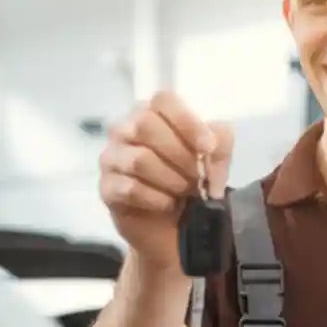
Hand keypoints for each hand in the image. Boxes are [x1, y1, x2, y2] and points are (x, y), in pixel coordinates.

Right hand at [98, 91, 233, 273]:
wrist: (171, 225)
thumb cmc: (190, 180)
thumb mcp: (215, 158)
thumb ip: (220, 143)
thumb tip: (210, 147)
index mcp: (153, 112)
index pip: (164, 100)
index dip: (188, 122)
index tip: (208, 147)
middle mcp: (125, 128)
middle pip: (146, 126)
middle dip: (180, 156)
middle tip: (198, 178)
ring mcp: (112, 157)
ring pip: (138, 159)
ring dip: (171, 179)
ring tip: (185, 192)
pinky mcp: (106, 187)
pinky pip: (129, 188)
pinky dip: (157, 198)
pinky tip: (169, 204)